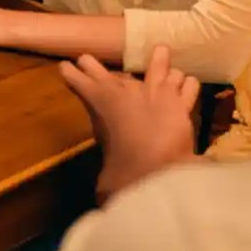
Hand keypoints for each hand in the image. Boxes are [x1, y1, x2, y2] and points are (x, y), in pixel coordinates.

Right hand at [58, 45, 199, 203]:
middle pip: (109, 74)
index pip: (82, 85)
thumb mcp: (107, 180)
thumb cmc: (125, 174)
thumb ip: (107, 179)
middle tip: (86, 60)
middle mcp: (127, 94)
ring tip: (159, 53)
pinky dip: (185, 84)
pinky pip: (186, 84)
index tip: (64, 67)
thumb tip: (106, 197)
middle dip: (95, 67)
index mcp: (103, 106)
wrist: (158, 171)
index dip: (72, 76)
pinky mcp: (181, 103)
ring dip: (158, 62)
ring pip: (158, 67)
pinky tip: (185, 83)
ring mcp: (156, 94)